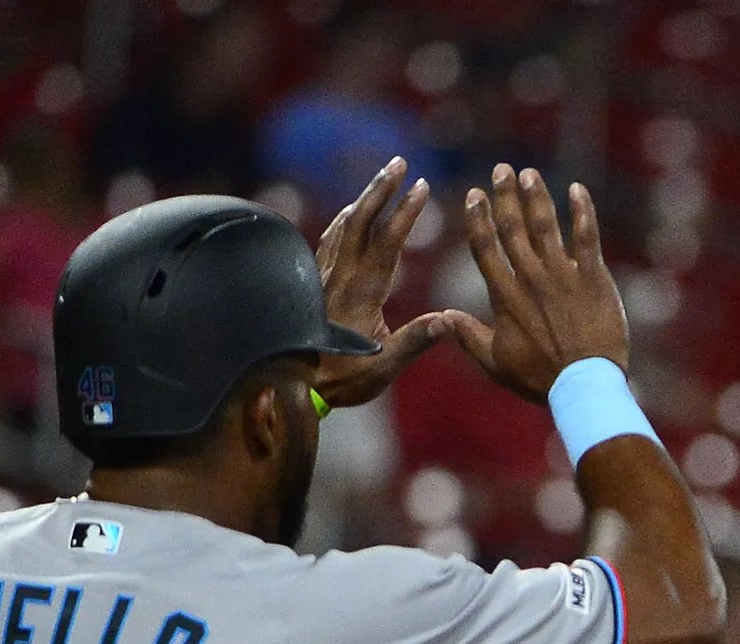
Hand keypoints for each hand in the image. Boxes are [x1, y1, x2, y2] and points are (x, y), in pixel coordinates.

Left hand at [313, 158, 447, 409]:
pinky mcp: (313, 282)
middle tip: (400, 162)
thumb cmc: (341, 380)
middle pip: (360, 220)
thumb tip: (448, 320)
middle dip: (381, 188)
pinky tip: (349, 214)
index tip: (421, 187)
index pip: (386, 243)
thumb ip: (415, 341)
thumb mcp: (384, 369)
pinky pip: (328, 239)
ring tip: (383, 179)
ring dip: (364, 198)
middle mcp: (340, 277)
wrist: (291, 386)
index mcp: (362, 294)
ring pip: (342, 225)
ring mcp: (323, 276)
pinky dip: (344, 218)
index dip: (404, 213)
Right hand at [441, 164, 628, 402]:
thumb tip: (440, 318)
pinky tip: (577, 190)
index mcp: (505, 297)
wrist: (584, 386)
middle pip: (513, 228)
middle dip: (505, 196)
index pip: (485, 248)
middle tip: (501, 169)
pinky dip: (582, 211)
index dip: (479, 219)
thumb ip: (468, 336)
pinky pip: (587, 237)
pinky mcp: (593, 278)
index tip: (475, 195)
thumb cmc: (539, 379)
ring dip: (536, 196)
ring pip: (546, 226)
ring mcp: (563, 276)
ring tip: (529, 174)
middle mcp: (531, 279)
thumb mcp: (495, 363)